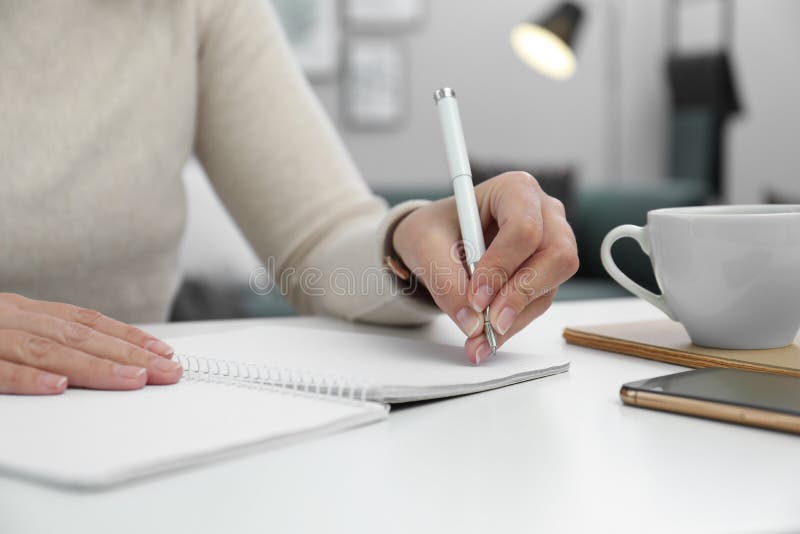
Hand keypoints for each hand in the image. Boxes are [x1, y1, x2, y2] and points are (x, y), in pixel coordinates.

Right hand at [0, 293, 181, 394]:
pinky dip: (30, 377)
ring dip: (95, 365)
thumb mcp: (5, 333)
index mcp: (23, 311)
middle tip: (167, 371)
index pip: (87, 322)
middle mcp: (11, 317)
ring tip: (134, 379)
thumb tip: (98, 361)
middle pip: (79, 336)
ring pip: (47, 349)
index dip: (129, 337)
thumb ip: (44, 342)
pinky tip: (60, 386)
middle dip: (129, 354)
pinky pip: (0, 369)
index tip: (165, 352)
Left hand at [392, 172, 578, 362]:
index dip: (502, 266)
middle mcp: (544, 213)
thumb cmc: (435, 229)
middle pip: (555, 256)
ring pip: (550, 285)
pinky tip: (486, 338)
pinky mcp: (546, 273)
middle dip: (519, 294)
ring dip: (515, 317)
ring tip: (479, 339)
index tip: (476, 296)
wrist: (436, 240)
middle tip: (487, 323)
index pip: (525, 228)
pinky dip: (513, 324)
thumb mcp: (425, 246)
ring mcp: (551, 243)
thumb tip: (472, 321)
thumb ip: (446, 281)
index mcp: (515, 189)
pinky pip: (539, 303)